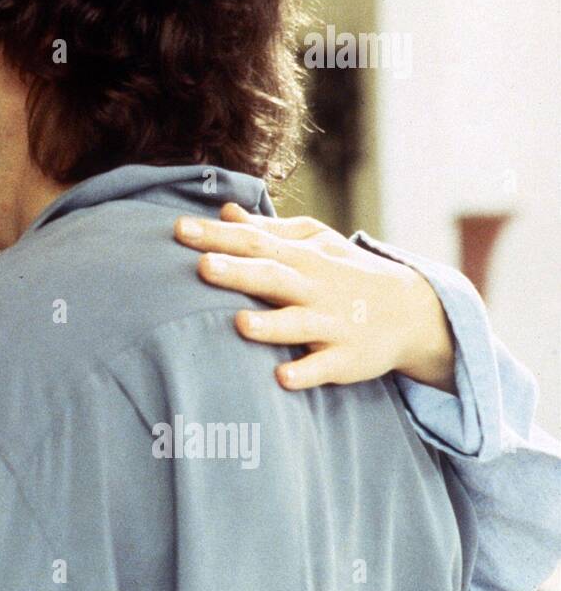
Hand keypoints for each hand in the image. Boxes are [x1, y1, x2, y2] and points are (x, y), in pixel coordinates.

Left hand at [173, 202, 455, 391]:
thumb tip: (226, 212)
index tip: (178, 229)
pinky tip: (282, 378)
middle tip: (202, 266)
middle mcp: (314, 288)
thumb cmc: (346, 273)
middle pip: (272, 277)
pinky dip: (306, 371)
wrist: (412, 312)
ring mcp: (331, 325)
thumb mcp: (315, 243)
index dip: (217, 236)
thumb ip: (268, 230)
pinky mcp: (345, 359)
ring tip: (239, 323)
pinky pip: (324, 367)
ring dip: (270, 325)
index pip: (254, 242)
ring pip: (297, 325)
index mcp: (302, 257)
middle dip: (238, 272)